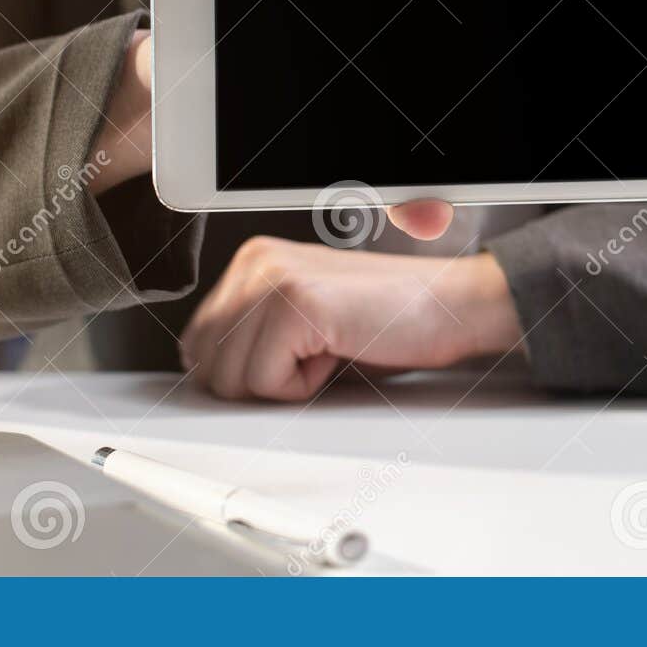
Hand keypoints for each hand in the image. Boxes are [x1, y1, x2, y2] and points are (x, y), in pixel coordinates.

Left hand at [180, 236, 522, 400]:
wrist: (449, 307)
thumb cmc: (388, 320)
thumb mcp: (304, 324)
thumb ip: (252, 335)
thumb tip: (207, 375)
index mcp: (253, 259)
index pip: (197, 341)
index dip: (241, 372)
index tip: (287, 362)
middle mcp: (256, 260)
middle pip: (207, 364)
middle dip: (259, 380)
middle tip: (315, 355)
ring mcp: (273, 278)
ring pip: (231, 378)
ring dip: (284, 384)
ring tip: (328, 350)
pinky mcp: (295, 304)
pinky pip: (265, 382)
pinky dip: (304, 387)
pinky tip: (337, 352)